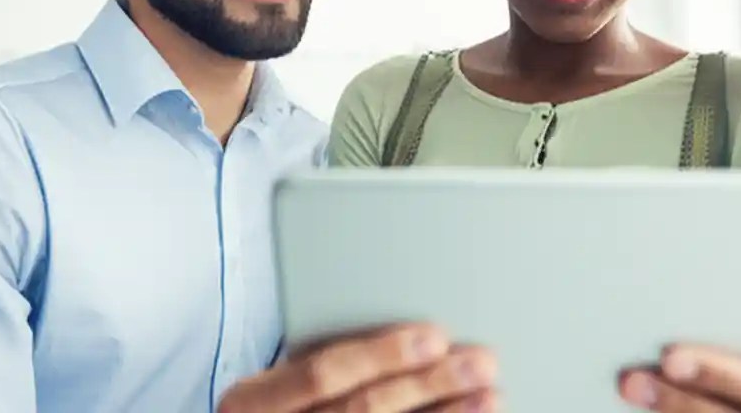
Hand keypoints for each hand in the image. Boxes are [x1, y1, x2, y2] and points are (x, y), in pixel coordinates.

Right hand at [218, 324, 496, 411]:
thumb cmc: (281, 411)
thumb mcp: (280, 384)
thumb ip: (327, 362)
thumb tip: (417, 337)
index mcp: (252, 403)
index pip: (323, 374)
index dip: (380, 354)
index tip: (435, 335)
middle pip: (362, 411)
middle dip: (427, 385)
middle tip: (479, 363)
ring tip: (488, 398)